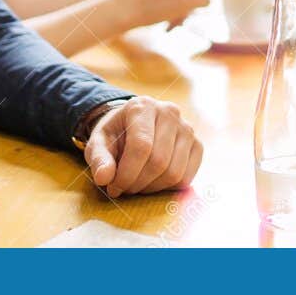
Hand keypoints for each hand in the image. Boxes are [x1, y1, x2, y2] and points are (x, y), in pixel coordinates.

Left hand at [83, 97, 202, 197]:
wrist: (134, 126)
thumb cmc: (116, 135)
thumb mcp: (98, 142)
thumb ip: (98, 159)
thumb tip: (104, 178)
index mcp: (143, 106)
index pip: (141, 146)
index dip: (127, 173)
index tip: (113, 187)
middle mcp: (170, 112)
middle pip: (159, 161)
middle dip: (137, 183)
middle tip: (124, 188)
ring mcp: (187, 128)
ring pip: (174, 172)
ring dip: (152, 188)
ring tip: (137, 184)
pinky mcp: (197, 145)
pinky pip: (186, 177)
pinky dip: (167, 188)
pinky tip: (153, 181)